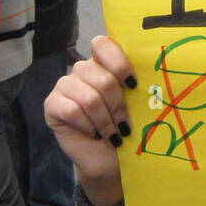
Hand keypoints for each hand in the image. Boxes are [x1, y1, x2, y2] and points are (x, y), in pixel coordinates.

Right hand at [45, 35, 137, 205]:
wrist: (110, 161)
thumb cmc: (125, 129)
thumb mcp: (135, 104)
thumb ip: (135, 84)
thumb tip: (153, 73)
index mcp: (103, 62)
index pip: (102, 44)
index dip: (119, 64)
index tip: (133, 86)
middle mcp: (81, 69)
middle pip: (103, 78)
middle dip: (118, 106)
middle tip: (124, 125)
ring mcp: (64, 86)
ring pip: (89, 98)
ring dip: (105, 121)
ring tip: (112, 135)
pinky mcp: (51, 105)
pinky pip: (72, 111)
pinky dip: (88, 127)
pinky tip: (94, 135)